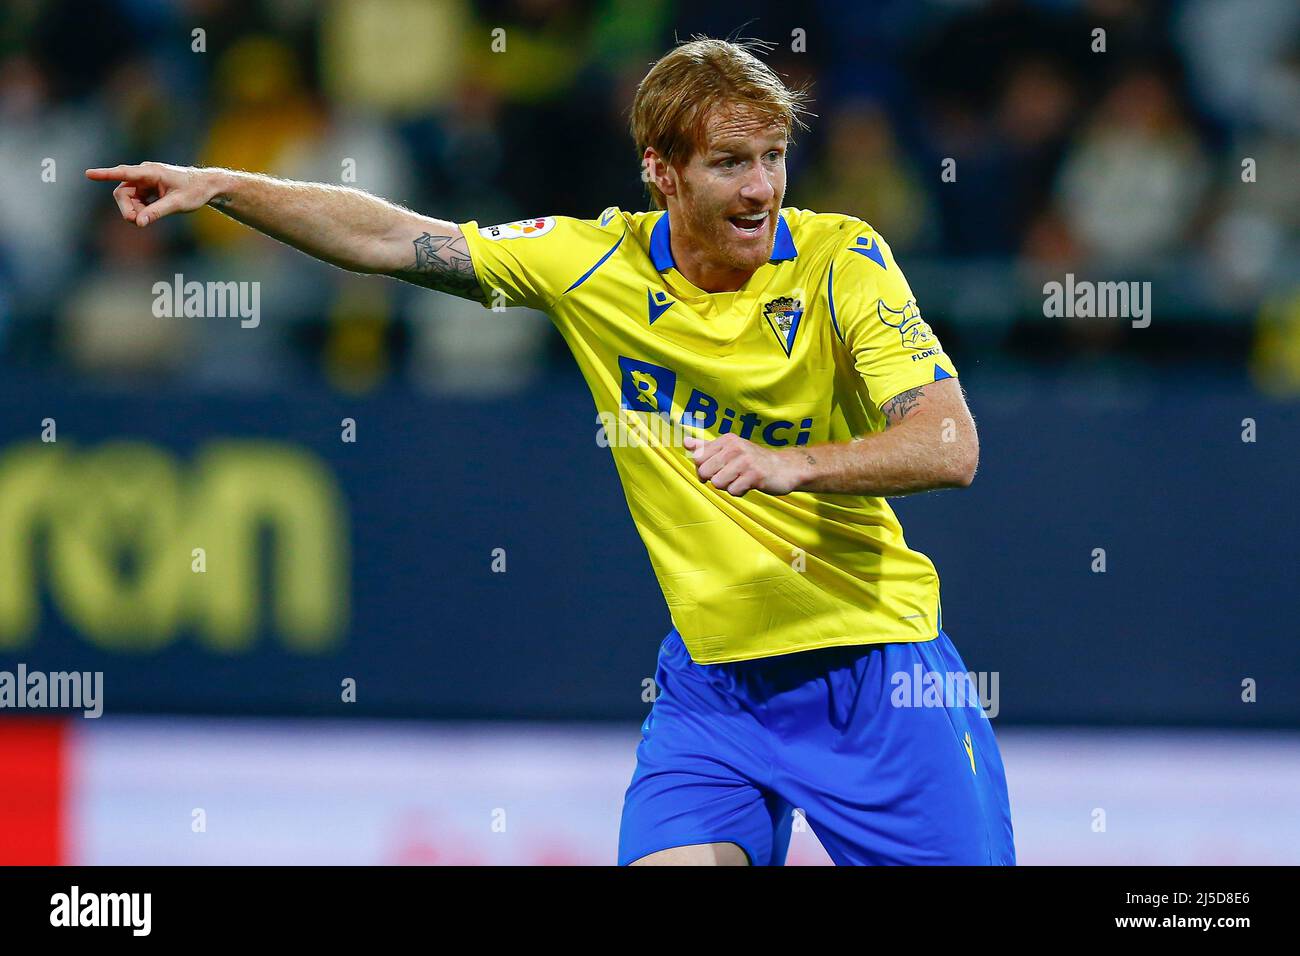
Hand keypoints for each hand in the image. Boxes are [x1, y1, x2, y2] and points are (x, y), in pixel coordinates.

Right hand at [85, 162, 215, 227]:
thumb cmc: (194, 191)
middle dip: (127, 209)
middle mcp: (144, 174)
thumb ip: (157, 212)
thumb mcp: (177, 204)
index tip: (88, 173)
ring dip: (134, 210)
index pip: (124, 173)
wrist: (207, 186)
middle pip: (122, 192)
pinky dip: (140, 209)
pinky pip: (135, 200)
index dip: (105, 174)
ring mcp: (145, 181)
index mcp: (151, 172)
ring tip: (149, 218)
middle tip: (139, 222)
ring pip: (128, 198)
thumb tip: (139, 223)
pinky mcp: (147, 188)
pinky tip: (152, 213)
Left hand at [682, 432, 807, 496]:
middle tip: (731, 476)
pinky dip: (739, 492)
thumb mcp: (730, 449)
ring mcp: (745, 460)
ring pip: (718, 483)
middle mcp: (735, 447)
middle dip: (715, 479)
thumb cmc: (753, 461)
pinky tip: (749, 485)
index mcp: (727, 440)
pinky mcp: (754, 475)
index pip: (698, 458)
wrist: (785, 468)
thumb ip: (707, 447)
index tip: (715, 471)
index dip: (702, 470)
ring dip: (728, 487)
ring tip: (740, 480)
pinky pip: (733, 491)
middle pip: (704, 472)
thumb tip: (685, 442)